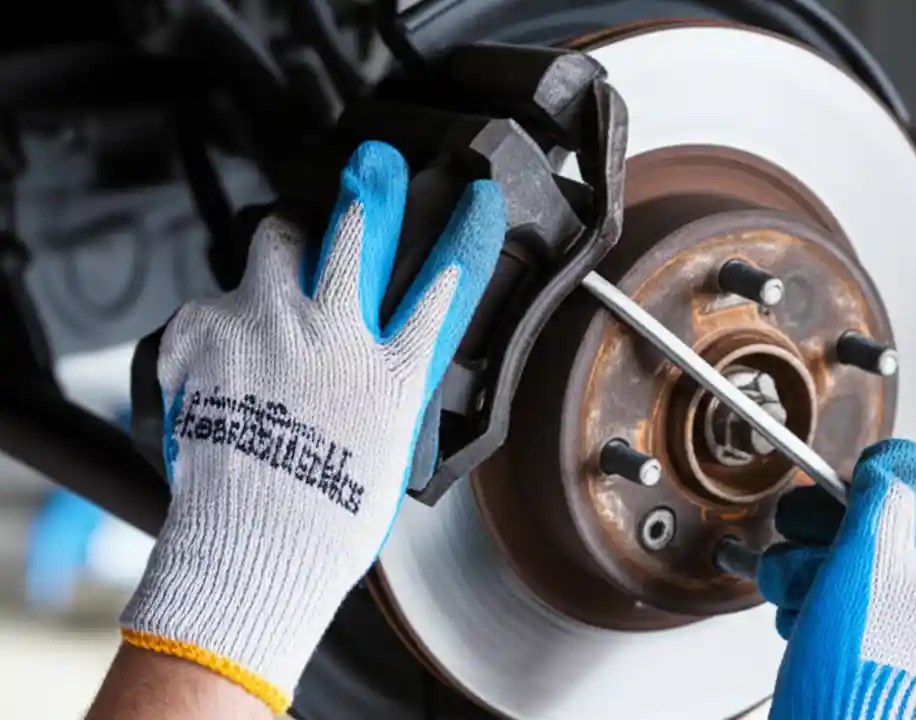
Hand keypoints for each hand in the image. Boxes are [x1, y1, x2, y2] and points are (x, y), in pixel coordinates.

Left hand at [116, 141, 505, 713]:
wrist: (252, 543)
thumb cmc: (324, 519)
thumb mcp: (383, 455)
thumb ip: (380, 398)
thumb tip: (367, 375)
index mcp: (391, 369)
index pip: (442, 284)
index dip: (463, 236)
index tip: (478, 199)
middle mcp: (334, 329)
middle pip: (355, 233)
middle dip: (366, 195)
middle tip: (370, 170)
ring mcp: (268, 321)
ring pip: (274, 241)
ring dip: (282, 246)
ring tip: (281, 259)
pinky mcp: (206, 330)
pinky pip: (210, 302)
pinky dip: (217, 320)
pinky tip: (219, 353)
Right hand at [759, 439, 915, 719]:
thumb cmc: (868, 686)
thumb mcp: (868, 562)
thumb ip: (885, 497)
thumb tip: (899, 461)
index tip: (886, 475)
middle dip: (856, 527)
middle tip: (814, 524)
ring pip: (898, 589)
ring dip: (834, 570)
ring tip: (791, 579)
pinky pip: (886, 632)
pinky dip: (840, 615)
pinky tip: (802, 619)